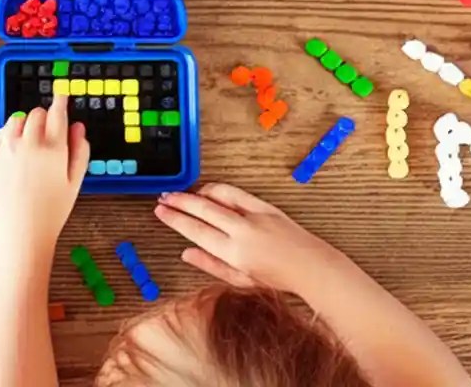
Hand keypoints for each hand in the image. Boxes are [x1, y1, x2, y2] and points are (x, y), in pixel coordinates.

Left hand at [0, 95, 90, 249]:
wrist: (20, 230)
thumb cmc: (51, 210)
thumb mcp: (75, 181)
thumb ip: (79, 150)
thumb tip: (78, 127)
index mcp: (53, 148)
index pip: (57, 112)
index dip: (60, 100)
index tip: (60, 94)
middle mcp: (28, 143)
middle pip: (36, 114)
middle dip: (43, 119)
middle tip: (47, 134)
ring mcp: (6, 149)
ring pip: (15, 120)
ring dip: (24, 125)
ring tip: (29, 143)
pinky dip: (7, 137)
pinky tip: (14, 152)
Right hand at [155, 183, 340, 293]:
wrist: (309, 266)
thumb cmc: (276, 278)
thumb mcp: (239, 280)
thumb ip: (210, 265)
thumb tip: (186, 253)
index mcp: (233, 252)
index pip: (195, 230)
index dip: (174, 219)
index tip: (161, 212)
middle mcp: (242, 231)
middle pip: (202, 210)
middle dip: (179, 202)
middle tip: (163, 198)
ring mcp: (254, 216)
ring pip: (217, 196)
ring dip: (196, 193)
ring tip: (182, 194)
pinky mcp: (265, 206)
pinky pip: (235, 193)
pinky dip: (218, 190)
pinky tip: (208, 192)